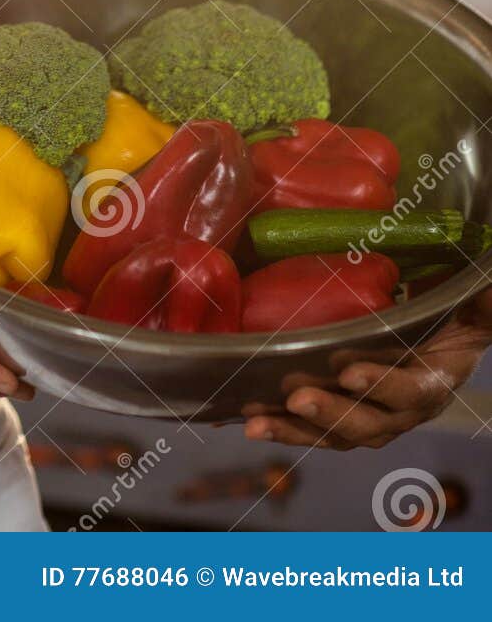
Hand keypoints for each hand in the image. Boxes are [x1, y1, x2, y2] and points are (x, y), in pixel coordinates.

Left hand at [242, 287, 491, 449]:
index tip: (351, 372)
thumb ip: (480, 298)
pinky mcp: (346, 414)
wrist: (445, 333)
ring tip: (256, 422)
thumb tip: (486, 284)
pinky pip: (316, 429)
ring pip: (336, 435)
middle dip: (331, 415)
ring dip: (295, 431)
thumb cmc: (454, 311)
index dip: (383, 386)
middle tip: (296, 398)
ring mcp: (374, 417)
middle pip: (368, 425)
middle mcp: (404, 411)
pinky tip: (251, 419)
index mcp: (435, 381)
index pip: (411, 393)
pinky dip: (284, 426)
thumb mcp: (473, 303)